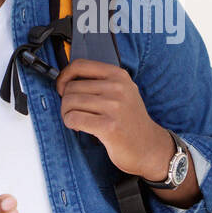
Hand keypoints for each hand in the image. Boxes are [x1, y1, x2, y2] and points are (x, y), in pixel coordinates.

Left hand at [54, 58, 174, 179]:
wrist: (149, 147)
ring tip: (79, 120)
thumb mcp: (123, 92)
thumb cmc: (131, 121)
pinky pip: (74, 118)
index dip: (64, 76)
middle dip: (66, 102)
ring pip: (69, 102)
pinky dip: (71, 124)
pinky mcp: (108, 126)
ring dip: (67, 114)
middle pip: (71, 87)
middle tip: (74, 112)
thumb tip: (66, 80)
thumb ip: (100, 82)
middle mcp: (117, 88)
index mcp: (119, 76)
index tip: (62, 87)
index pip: (80, 65)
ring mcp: (114, 107)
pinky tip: (80, 127)